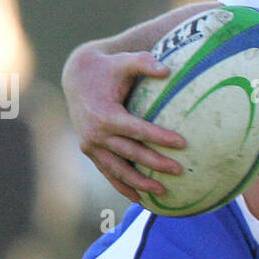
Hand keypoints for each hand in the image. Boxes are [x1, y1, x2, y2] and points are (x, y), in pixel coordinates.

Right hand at [62, 46, 185, 200]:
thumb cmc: (107, 68)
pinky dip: (121, 186)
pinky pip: (107, 172)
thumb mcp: (124, 60)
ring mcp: (91, 145)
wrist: (76, 76)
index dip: (160, 137)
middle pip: (131, 153)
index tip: (182, 143)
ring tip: (163, 192)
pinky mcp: (90, 151)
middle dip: (155, 164)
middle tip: (179, 171)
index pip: (138, 130)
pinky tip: (139, 198)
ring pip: (118, 169)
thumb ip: (144, 62)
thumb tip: (167, 70)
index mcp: (105, 114)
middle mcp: (96, 133)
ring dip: (140, 183)